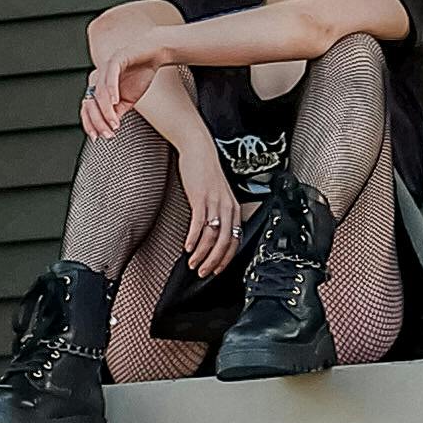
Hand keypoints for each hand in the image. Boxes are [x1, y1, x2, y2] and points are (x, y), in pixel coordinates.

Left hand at [81, 45, 161, 142]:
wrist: (154, 54)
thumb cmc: (140, 74)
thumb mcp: (127, 100)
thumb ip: (116, 112)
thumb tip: (108, 129)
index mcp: (98, 86)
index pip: (87, 108)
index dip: (89, 124)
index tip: (97, 137)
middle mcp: (98, 77)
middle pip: (90, 103)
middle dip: (98, 121)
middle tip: (108, 133)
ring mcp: (105, 67)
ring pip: (99, 94)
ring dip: (106, 111)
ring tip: (114, 123)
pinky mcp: (116, 59)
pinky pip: (110, 77)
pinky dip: (111, 91)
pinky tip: (115, 102)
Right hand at [178, 156, 243, 276]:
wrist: (199, 150)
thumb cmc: (207, 172)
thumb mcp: (219, 195)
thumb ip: (219, 212)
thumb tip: (213, 234)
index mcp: (234, 208)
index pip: (235, 240)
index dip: (226, 258)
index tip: (217, 270)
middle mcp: (227, 207)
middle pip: (225, 242)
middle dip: (214, 262)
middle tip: (203, 272)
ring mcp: (214, 202)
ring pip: (212, 236)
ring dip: (202, 254)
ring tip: (193, 263)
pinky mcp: (200, 197)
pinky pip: (199, 223)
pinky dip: (194, 239)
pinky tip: (188, 247)